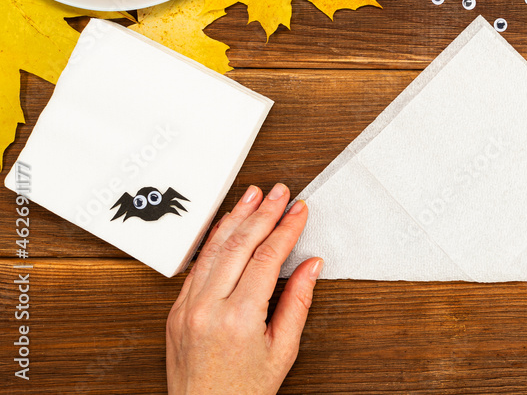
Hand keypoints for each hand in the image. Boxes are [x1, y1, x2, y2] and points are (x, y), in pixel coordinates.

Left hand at [167, 183, 322, 394]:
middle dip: (263, 213)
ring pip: (213, 249)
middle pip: (239, 245)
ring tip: (253, 196)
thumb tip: (310, 266)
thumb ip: (298, 302)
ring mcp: (187, 308)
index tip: (298, 211)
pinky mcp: (176, 310)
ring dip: (236, 217)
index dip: (285, 229)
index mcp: (238, 319)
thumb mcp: (283, 350)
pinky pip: (197, 265)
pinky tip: (228, 224)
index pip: (266, 258)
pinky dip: (214, 240)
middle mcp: (207, 308)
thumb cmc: (244, 391)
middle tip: (279, 192)